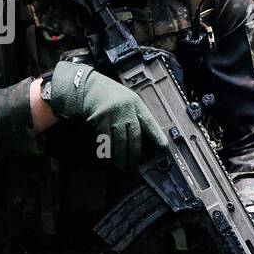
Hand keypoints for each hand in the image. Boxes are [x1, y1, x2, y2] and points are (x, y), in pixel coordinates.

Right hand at [47, 61, 167, 168]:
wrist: (90, 88)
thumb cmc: (113, 97)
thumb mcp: (129, 101)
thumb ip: (137, 116)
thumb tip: (148, 138)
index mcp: (136, 104)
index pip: (149, 121)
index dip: (157, 135)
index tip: (163, 147)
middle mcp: (126, 109)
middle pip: (134, 135)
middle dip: (134, 153)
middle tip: (132, 165)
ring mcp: (113, 115)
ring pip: (119, 141)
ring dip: (120, 155)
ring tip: (121, 165)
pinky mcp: (99, 120)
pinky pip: (105, 139)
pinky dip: (107, 149)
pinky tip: (108, 155)